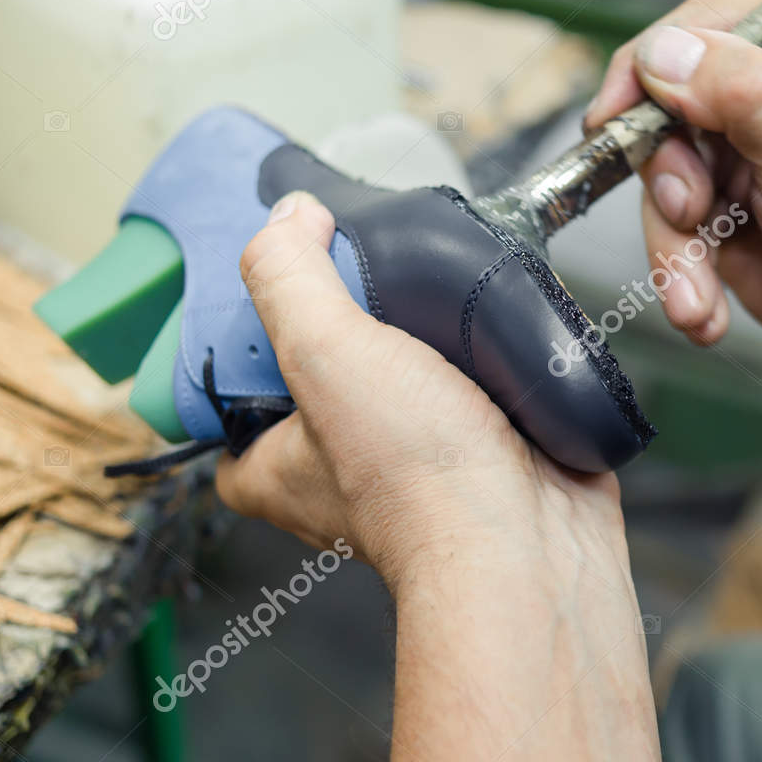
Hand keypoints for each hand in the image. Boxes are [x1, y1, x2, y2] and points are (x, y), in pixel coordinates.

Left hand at [215, 191, 627, 589]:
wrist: (529, 544)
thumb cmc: (419, 479)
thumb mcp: (323, 351)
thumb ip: (291, 277)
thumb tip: (288, 218)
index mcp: (282, 471)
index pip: (232, 425)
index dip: (237, 375)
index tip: (259, 320)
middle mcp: (345, 478)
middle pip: (326, 390)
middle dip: (347, 339)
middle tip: (362, 285)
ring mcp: (422, 471)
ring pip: (408, 389)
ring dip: (426, 347)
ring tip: (433, 298)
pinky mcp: (489, 460)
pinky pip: (481, 400)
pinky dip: (491, 367)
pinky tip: (495, 329)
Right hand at [584, 0, 761, 355]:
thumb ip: (744, 97)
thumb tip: (664, 51)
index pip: (709, 23)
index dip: (652, 65)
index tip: (616, 116)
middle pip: (666, 100)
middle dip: (670, 173)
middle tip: (689, 213)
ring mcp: (738, 140)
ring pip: (658, 170)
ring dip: (673, 242)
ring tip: (697, 294)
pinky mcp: (717, 196)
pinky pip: (665, 220)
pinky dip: (678, 268)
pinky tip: (704, 310)